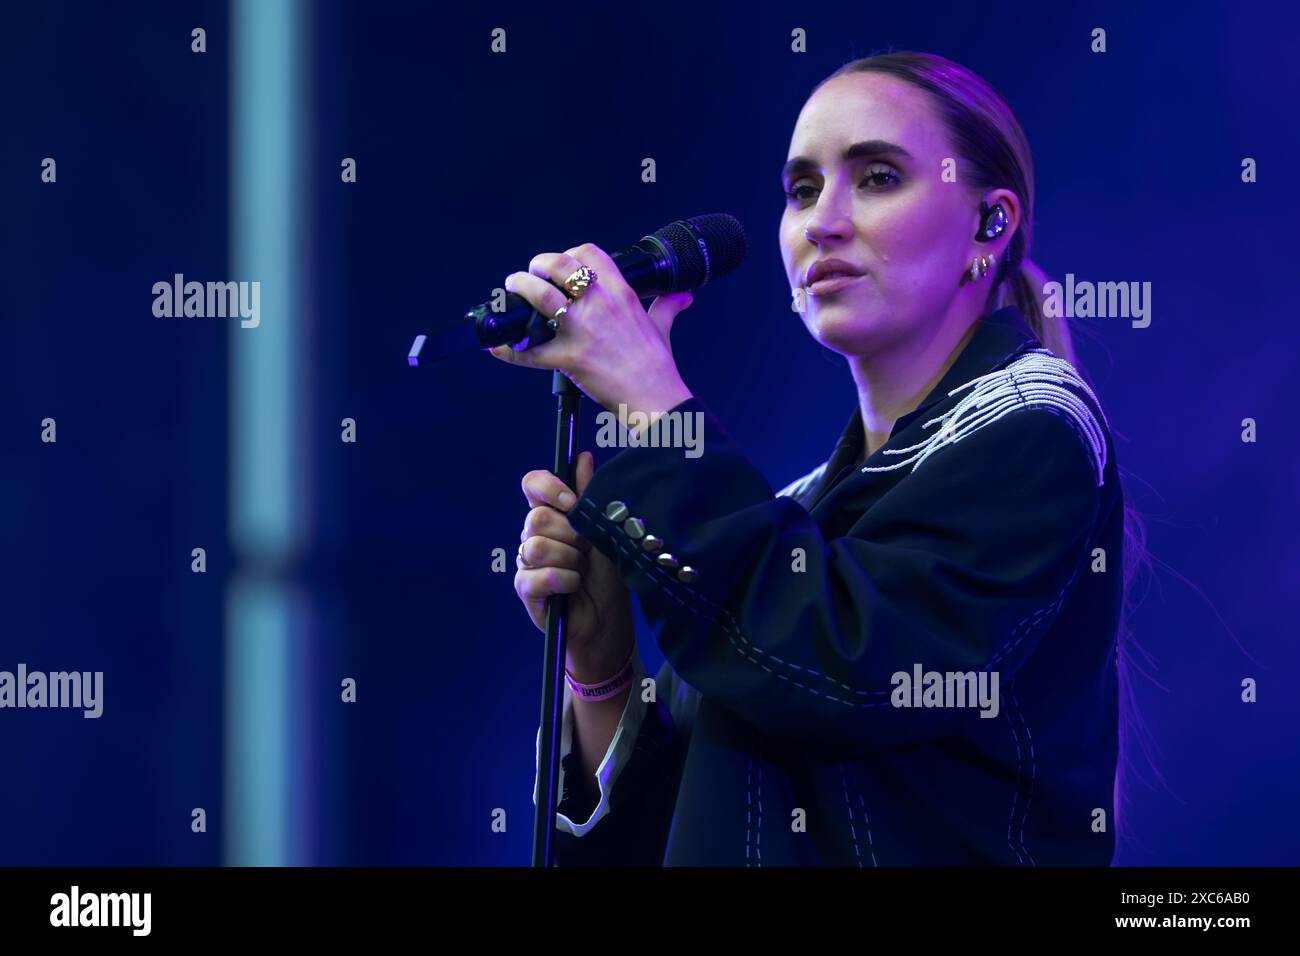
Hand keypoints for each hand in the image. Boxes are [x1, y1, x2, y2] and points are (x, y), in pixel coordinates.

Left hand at [487, 242, 695, 414]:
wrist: (656, 398)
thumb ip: (667, 306)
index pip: (588, 254)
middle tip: (529, 275)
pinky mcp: (568, 358)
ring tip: (513, 292)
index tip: (561, 265)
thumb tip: (682, 297)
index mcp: (620, 293)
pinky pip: (528, 351)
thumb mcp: (662, 326)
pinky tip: (498, 346)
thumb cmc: (658, 365)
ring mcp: (581, 330)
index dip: (569, 254)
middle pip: (559, 265)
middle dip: (538, 265)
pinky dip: (508, 349)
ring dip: (520, 289)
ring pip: (540, 295)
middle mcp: (599, 305)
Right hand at [514, 450, 633, 681]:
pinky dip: (564, 581)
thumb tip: (582, 457)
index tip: (571, 502)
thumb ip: (590, 497)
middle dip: (570, 536)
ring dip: (569, 561)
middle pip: (536, 518)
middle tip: (587, 551)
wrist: (609, 621)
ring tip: (582, 572)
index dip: (548, 487)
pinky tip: (574, 587)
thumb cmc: (608, 576)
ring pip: (536, 546)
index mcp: (552, 515)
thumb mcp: (605, 532)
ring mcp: (526, 562)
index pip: (533, 484)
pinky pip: (537, 576)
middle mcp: (534, 535)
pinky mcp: (525, 589)